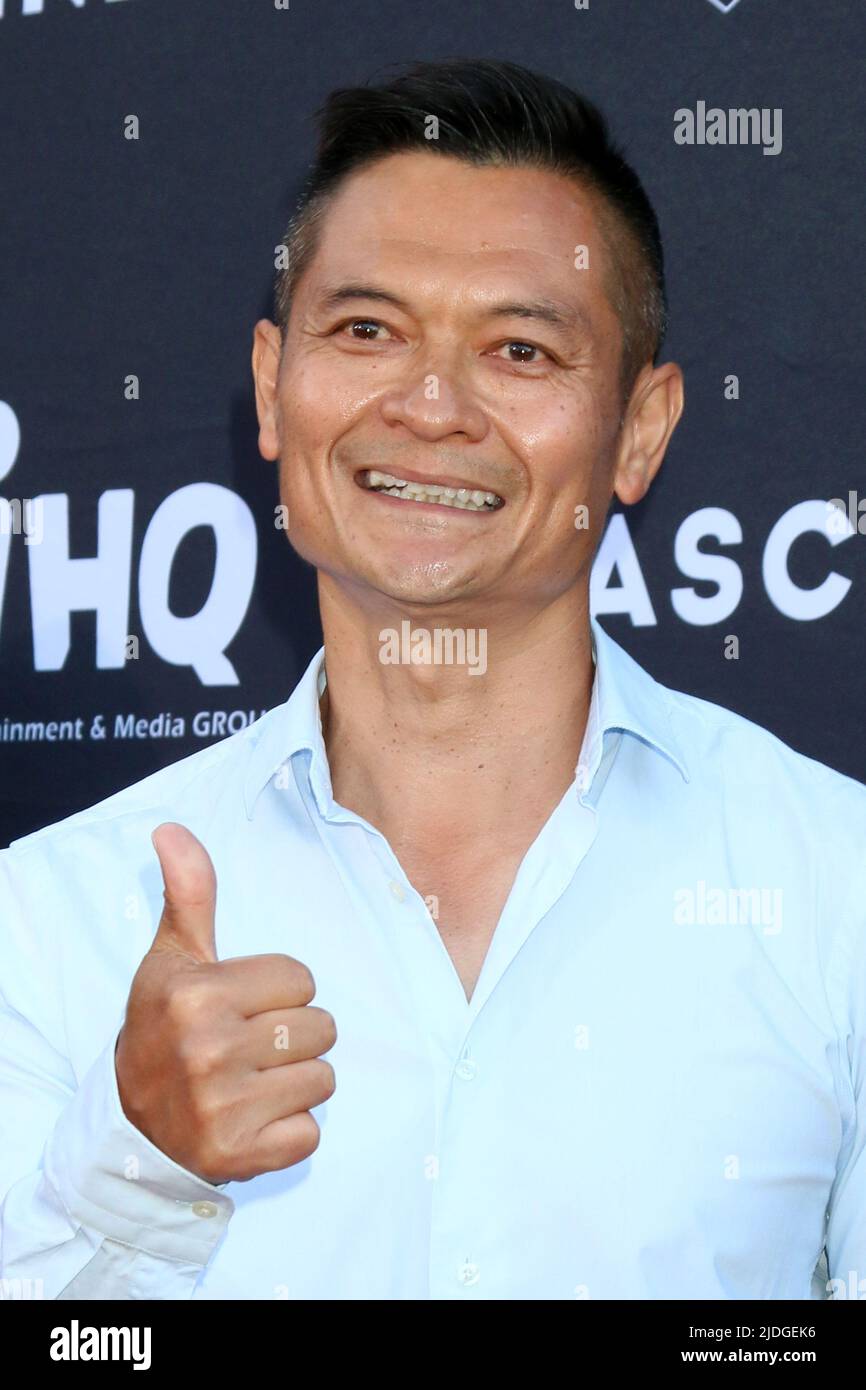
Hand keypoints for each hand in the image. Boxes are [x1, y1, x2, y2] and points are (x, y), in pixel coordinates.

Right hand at [115, 822, 335, 1183]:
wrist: (133, 1123)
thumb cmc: (163, 1027)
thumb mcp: (173, 958)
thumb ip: (189, 893)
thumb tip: (172, 829)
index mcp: (199, 996)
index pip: (302, 979)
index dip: (279, 991)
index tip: (242, 1006)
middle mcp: (210, 1051)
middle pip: (321, 1028)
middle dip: (295, 1036)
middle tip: (250, 1045)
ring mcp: (226, 1108)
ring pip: (323, 1079)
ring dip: (297, 1082)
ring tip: (253, 1081)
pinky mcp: (242, 1156)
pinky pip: (312, 1132)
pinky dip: (291, 1130)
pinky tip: (255, 1119)